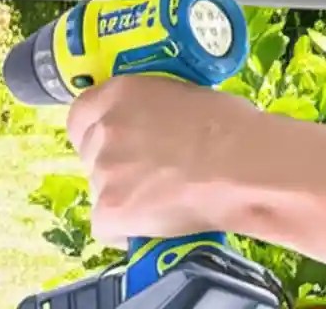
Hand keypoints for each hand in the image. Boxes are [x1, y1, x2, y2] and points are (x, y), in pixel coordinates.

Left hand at [65, 74, 259, 247]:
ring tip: (165, 201)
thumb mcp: (182, 97)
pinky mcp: (110, 208)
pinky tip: (157, 226)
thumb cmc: (232, 128)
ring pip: (101, 191)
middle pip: (91, 156)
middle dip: (114, 168)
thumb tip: (154, 127)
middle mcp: (104, 129)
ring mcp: (103, 170)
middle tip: (148, 177)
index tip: (114, 147)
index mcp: (118, 94)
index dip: (96, 135)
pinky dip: (128, 231)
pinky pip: (107, 226)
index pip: (81, 116)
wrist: (245, 167)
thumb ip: (152, 111)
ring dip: (125, 198)